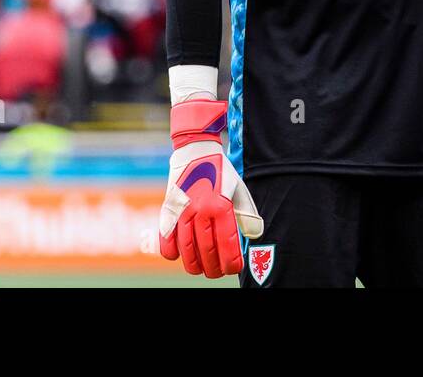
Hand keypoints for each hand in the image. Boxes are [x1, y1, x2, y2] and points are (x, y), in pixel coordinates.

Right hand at [158, 99, 263, 276]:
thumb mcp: (239, 190)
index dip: (231, 262)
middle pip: (207, 252)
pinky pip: (166, 240)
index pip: (227, 245)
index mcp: (221, 206)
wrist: (196, 150)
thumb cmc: (221, 172)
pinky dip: (172, 252)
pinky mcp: (168, 210)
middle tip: (219, 272)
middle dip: (215, 268)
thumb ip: (247, 214)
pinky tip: (180, 256)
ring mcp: (182, 212)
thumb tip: (255, 235)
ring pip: (187, 250)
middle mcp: (201, 211)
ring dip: (195, 265)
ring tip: (202, 269)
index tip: (234, 269)